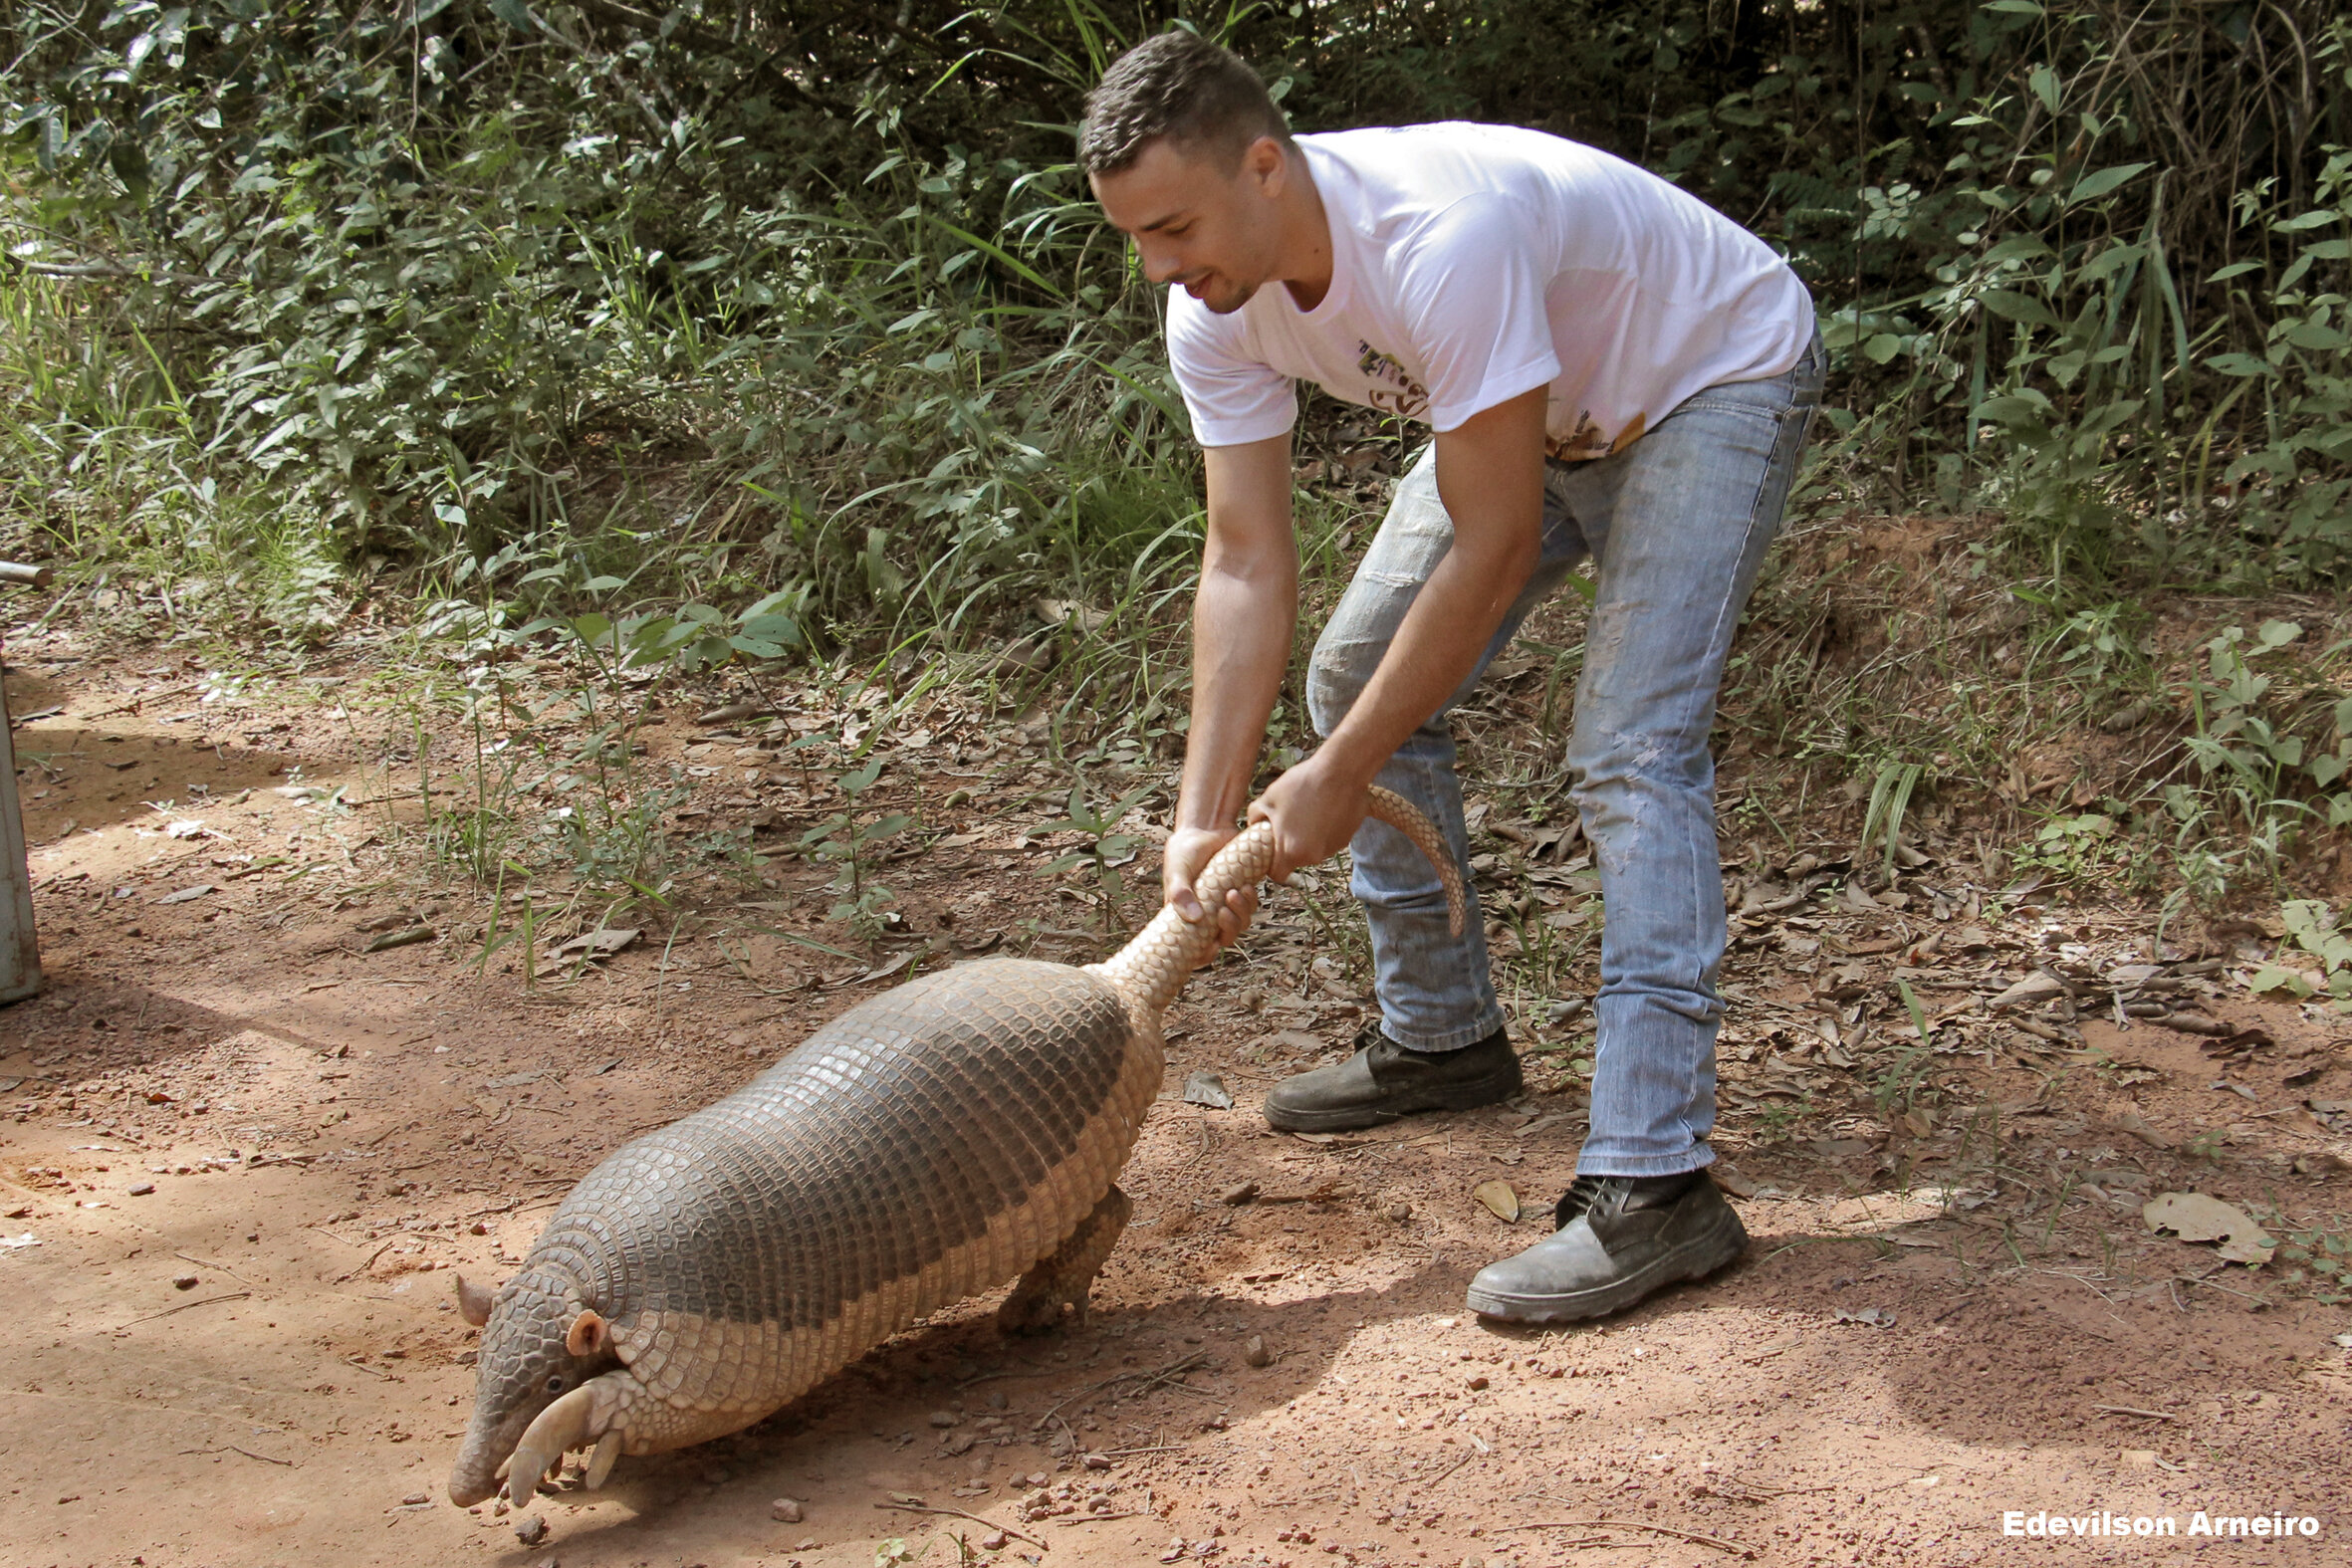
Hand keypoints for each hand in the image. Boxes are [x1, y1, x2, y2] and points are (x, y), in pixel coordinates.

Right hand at [1163, 824, 1258, 955]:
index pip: (1194, 947)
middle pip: (1223, 937)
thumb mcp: (1177, 869)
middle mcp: (1206, 913)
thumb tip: (1195, 919)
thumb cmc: (1185, 849)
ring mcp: (1223, 903)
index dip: (1203, 955)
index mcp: (1185, 915)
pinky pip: (1249, 906)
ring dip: (1241, 914)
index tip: (1211, 948)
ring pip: (1239, 923)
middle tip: (1224, 911)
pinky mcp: (1239, 890)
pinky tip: (1245, 886)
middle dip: (1228, 929)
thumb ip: (1180, 892)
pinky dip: (1250, 901)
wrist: (1207, 827)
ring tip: (1236, 892)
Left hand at [1248, 751, 1373, 882]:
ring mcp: (1331, 849)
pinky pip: (1328, 841)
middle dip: (1290, 846)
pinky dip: (1324, 831)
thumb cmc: (1302, 784)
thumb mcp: (1269, 797)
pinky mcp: (1345, 839)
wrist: (1342, 772)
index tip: (1270, 851)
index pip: (1277, 874)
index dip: (1271, 865)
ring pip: (1313, 851)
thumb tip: (1253, 826)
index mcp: (1290, 851)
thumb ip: (1256, 816)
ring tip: (1307, 810)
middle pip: (1295, 860)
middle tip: (1288, 822)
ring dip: (1308, 838)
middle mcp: (1313, 856)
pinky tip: (1323, 810)